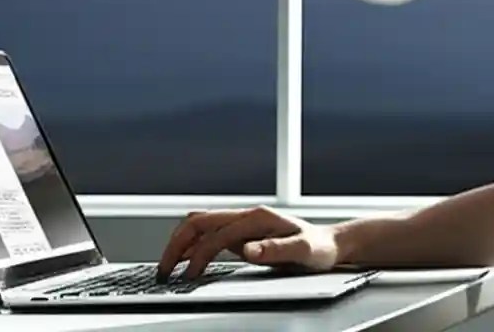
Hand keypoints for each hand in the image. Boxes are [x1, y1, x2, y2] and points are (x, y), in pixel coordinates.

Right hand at [156, 206, 339, 280]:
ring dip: (181, 244)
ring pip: (200, 227)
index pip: (217, 233)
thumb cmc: (319, 247)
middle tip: (164, 269)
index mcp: (258, 217)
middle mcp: (247, 217)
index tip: (188, 276)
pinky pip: (209, 237)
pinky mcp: (242, 236)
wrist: (329, 245)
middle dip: (177, 243)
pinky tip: (186, 261)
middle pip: (199, 222)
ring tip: (168, 267)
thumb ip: (277, 249)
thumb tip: (249, 249)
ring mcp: (243, 226)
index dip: (199, 254)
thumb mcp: (304, 251)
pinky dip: (192, 247)